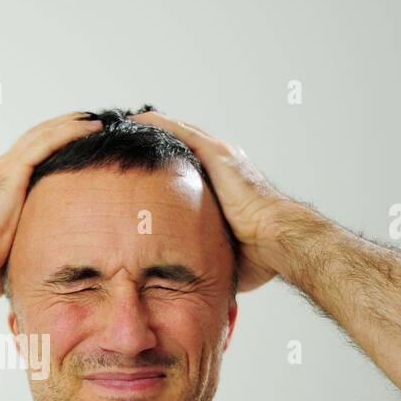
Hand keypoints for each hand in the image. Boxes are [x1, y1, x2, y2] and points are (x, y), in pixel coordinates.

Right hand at [0, 111, 103, 298]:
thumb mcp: (13, 250)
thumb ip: (27, 246)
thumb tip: (44, 266)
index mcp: (0, 188)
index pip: (29, 158)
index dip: (50, 146)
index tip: (72, 143)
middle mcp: (2, 172)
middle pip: (36, 139)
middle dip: (62, 128)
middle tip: (88, 122)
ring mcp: (6, 169)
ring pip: (43, 135)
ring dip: (70, 124)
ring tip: (94, 120)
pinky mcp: (13, 171)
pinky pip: (46, 143)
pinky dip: (68, 131)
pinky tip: (88, 127)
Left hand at [127, 109, 301, 292]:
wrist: (279, 239)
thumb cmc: (261, 254)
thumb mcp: (223, 253)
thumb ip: (204, 256)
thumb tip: (186, 280)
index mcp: (224, 187)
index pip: (189, 170)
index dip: (164, 167)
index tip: (139, 171)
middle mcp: (223, 166)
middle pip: (181, 147)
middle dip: (153, 144)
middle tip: (123, 142)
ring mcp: (220, 157)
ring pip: (178, 134)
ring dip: (150, 129)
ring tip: (121, 127)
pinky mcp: (217, 153)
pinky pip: (179, 132)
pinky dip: (156, 124)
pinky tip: (133, 121)